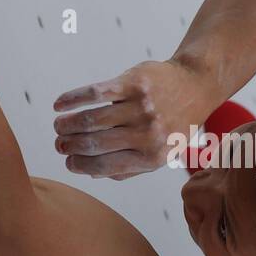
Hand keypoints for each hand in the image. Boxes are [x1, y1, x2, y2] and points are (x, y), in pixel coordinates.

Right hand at [53, 59, 221, 179]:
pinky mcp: (134, 82)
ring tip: (58, 125)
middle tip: (59, 143)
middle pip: (94, 142)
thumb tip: (91, 173)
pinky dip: (72, 99)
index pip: (104, 165)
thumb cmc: (175, 122)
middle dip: (69, 145)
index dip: (80, 166)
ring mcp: (140, 107)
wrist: (196, 85)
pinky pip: (95, 92)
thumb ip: (130, 168)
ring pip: (91, 119)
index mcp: (152, 156)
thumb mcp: (162, 153)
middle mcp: (147, 133)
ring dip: (67, 124)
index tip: (67, 162)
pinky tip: (59, 104)